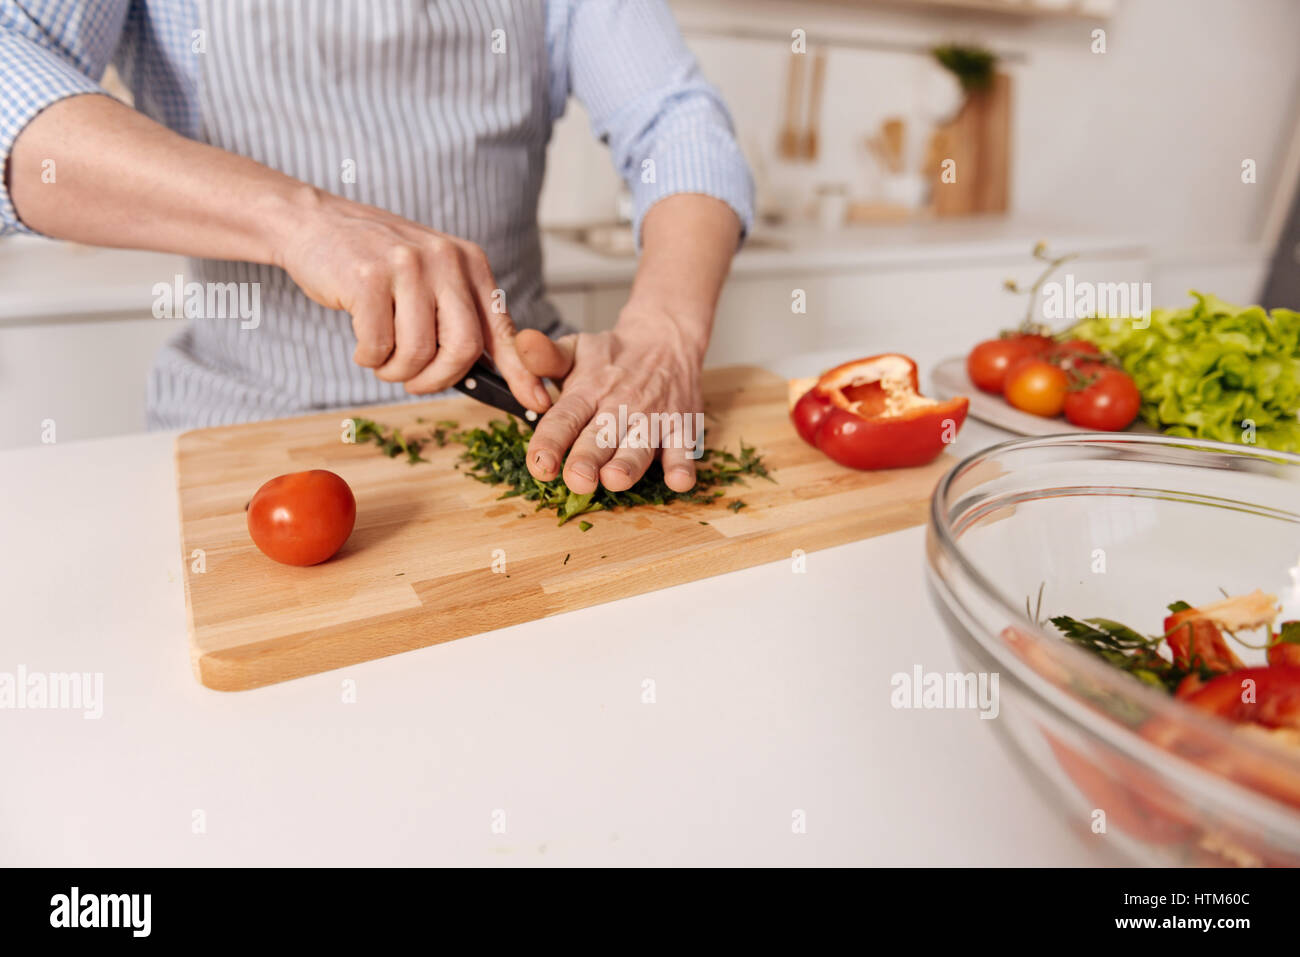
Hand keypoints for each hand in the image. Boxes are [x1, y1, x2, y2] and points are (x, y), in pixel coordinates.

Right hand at [274, 188, 549, 410]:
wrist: (314, 221)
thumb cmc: (375, 260)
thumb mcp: (432, 274)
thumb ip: (461, 313)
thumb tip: (497, 372)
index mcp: (470, 263)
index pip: (502, 327)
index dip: (520, 371)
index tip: (536, 402)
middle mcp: (446, 260)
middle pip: (464, 348)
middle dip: (438, 380)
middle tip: (414, 382)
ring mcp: (407, 266)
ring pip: (419, 353)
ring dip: (396, 372)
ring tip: (382, 359)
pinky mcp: (368, 279)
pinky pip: (378, 346)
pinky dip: (368, 358)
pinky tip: (361, 344)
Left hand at [516, 308, 707, 494]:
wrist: (666, 339)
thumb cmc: (613, 356)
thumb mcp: (575, 348)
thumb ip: (546, 356)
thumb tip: (522, 343)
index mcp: (588, 391)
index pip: (564, 418)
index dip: (550, 442)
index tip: (538, 464)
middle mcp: (619, 407)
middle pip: (600, 437)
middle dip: (588, 459)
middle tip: (577, 479)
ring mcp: (653, 418)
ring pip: (639, 446)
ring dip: (628, 464)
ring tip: (615, 479)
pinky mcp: (681, 427)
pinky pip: (685, 449)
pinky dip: (683, 466)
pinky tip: (679, 482)